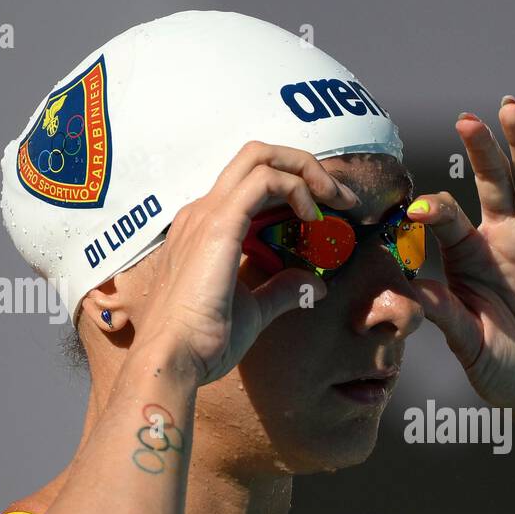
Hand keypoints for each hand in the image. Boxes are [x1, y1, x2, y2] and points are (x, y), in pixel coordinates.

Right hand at [138, 141, 359, 385]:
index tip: (328, 214)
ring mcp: (208, 214)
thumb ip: (281, 291)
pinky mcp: (219, 225)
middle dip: (304, 166)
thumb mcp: (253, 312)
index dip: (294, 187)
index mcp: (205, 229)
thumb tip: (317, 285)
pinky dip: (297, 189)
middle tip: (339, 198)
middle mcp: (203, 212)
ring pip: (261, 157)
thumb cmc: (203, 341)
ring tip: (335, 201)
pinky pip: (265, 181)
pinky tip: (313, 219)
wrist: (175, 358)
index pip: (251, 183)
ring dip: (307, 172)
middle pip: (256, 156)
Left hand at [408, 101, 514, 410]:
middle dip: (481, 150)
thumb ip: (445, 316)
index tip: (416, 209)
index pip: (448, 220)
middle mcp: (505, 239)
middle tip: (467, 120)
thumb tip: (412, 290)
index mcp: (469, 257)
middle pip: (492, 183)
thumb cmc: (502, 369)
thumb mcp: (468, 345)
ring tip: (511, 108)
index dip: (433, 210)